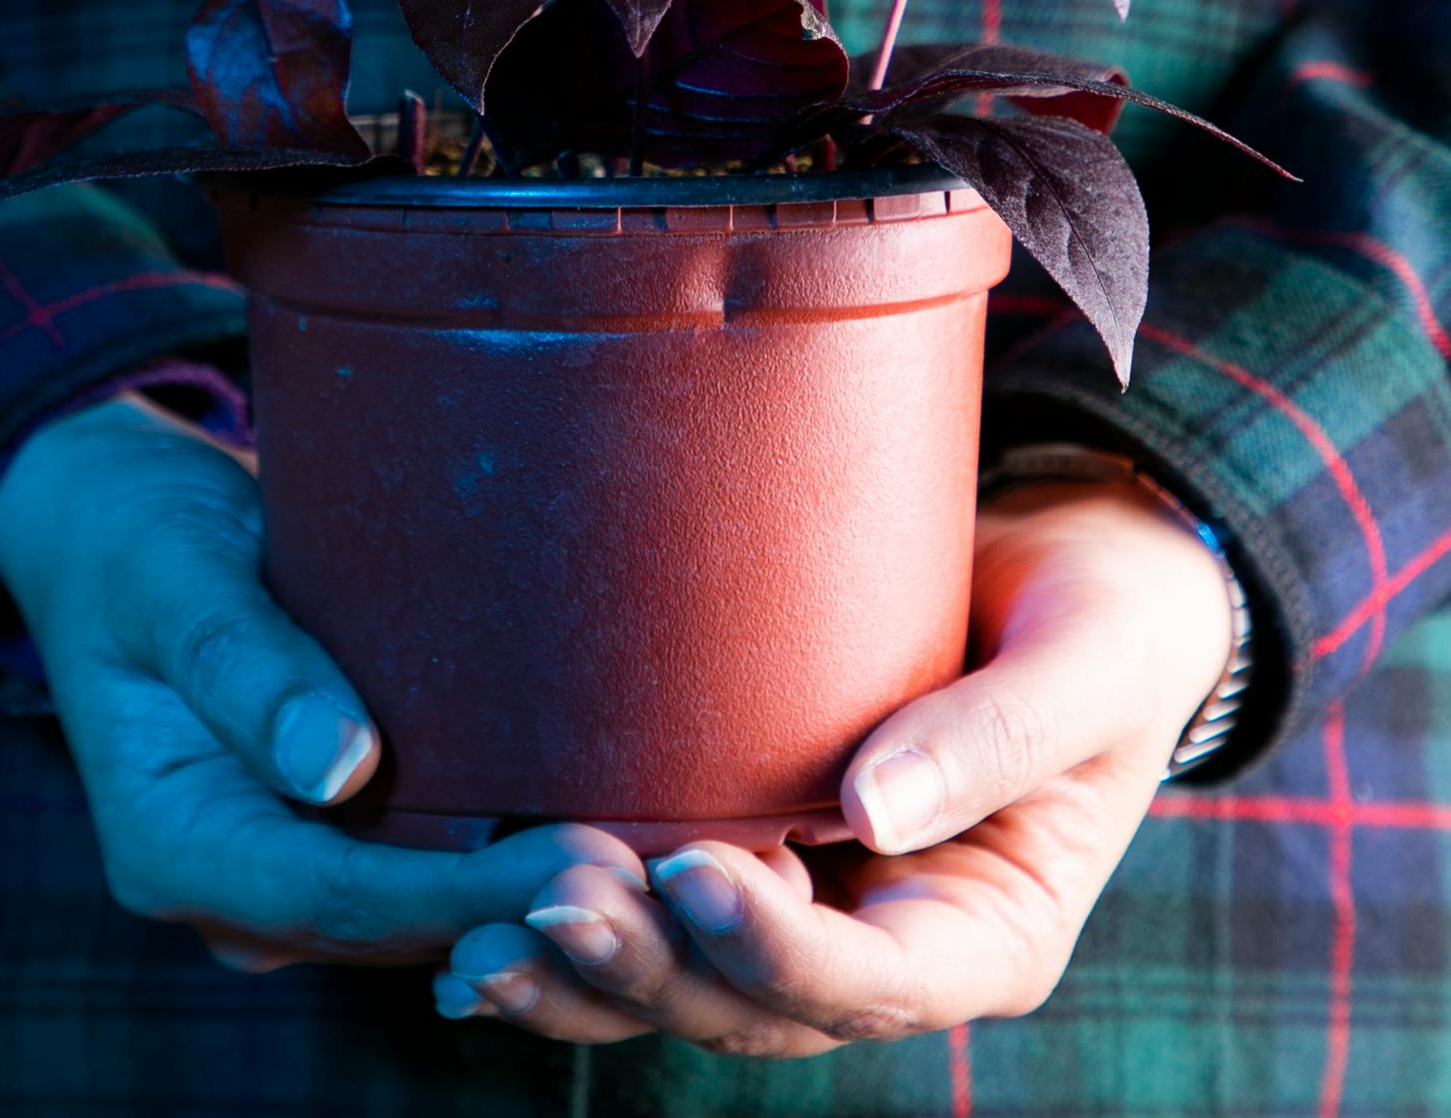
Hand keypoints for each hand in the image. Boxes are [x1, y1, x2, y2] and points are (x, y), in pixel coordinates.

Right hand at [0, 393, 642, 969]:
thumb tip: (338, 765)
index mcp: (172, 845)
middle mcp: (228, 887)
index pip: (338, 895)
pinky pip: (425, 868)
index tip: (578, 858)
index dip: (464, 891)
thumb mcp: (177, 577)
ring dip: (531, 897)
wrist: (114, 532)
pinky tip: (609, 831)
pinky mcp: (327, 834)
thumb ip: (247, 664)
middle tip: (659, 872)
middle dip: (524, 910)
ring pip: (421, 914)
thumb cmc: (143, 539)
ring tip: (662, 862)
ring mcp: (280, 869)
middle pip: (394, 925)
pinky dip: (507, 860)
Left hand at [437, 475, 1235, 1048]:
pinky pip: (659, 916)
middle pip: (754, 1002)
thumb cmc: (1102, 613)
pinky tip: (472, 940)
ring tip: (483, 938)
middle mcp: (889, 943)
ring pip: (688, 982)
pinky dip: (572, 938)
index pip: (874, 985)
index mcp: (989, 934)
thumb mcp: (1086, 665)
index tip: (694, 873)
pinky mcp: (755, 845)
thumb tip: (871, 810)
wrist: (1076, 570)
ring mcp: (816, 906)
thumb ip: (998, 733)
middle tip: (547, 897)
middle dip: (647, 966)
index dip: (777, 949)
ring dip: (587, 970)